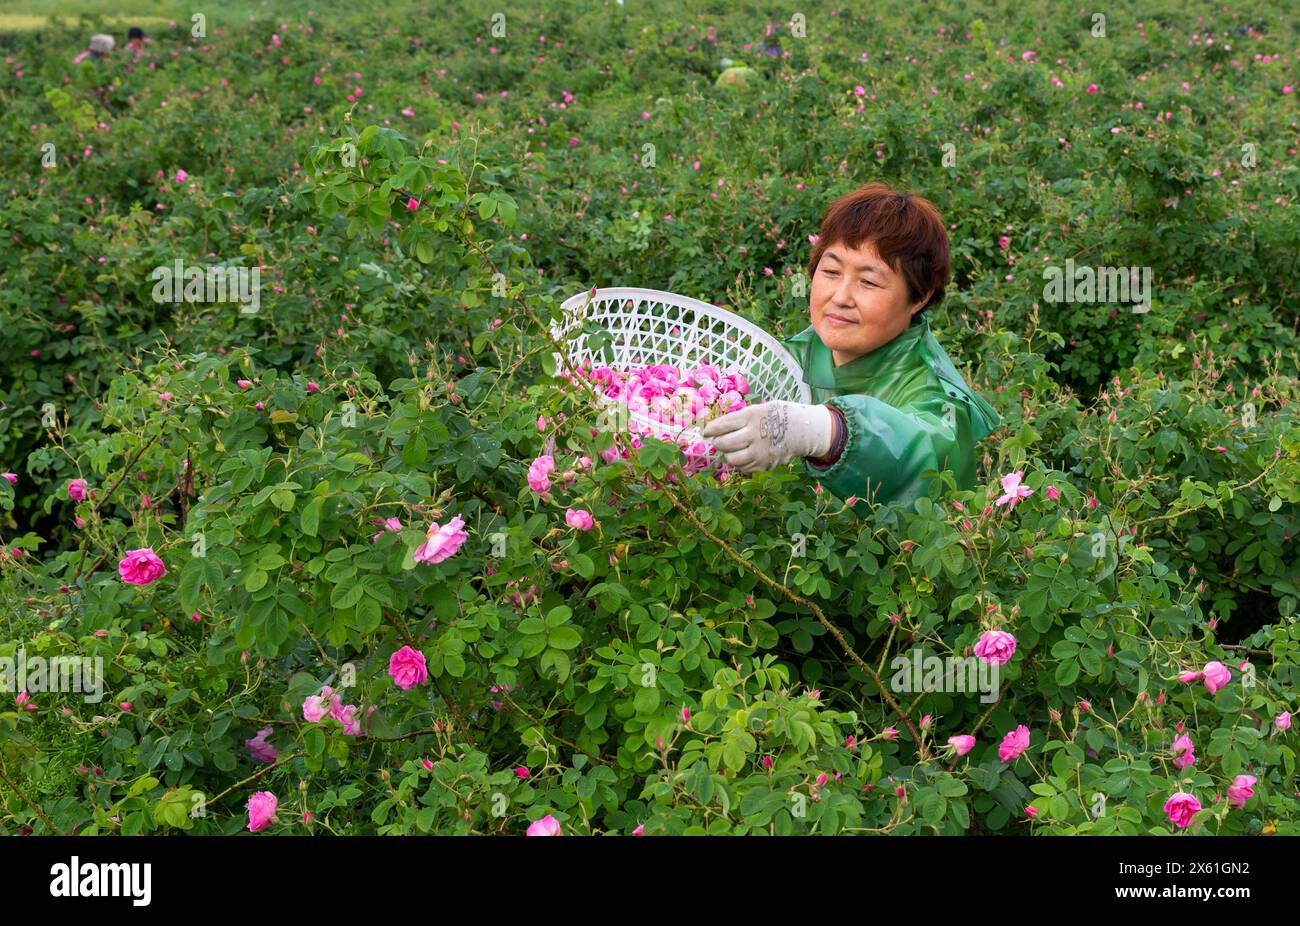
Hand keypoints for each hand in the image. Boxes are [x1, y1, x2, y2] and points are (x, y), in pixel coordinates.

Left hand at [701, 400, 835, 473]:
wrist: (801, 430)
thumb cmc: (775, 416)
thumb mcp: (758, 409)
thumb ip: (738, 419)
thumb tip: (714, 430)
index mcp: (752, 417)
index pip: (723, 425)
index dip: (711, 429)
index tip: (706, 431)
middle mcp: (755, 435)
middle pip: (723, 444)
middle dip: (717, 442)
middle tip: (719, 440)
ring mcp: (760, 452)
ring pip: (731, 459)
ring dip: (727, 454)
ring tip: (732, 448)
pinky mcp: (764, 465)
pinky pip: (743, 468)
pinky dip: (740, 462)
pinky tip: (745, 454)